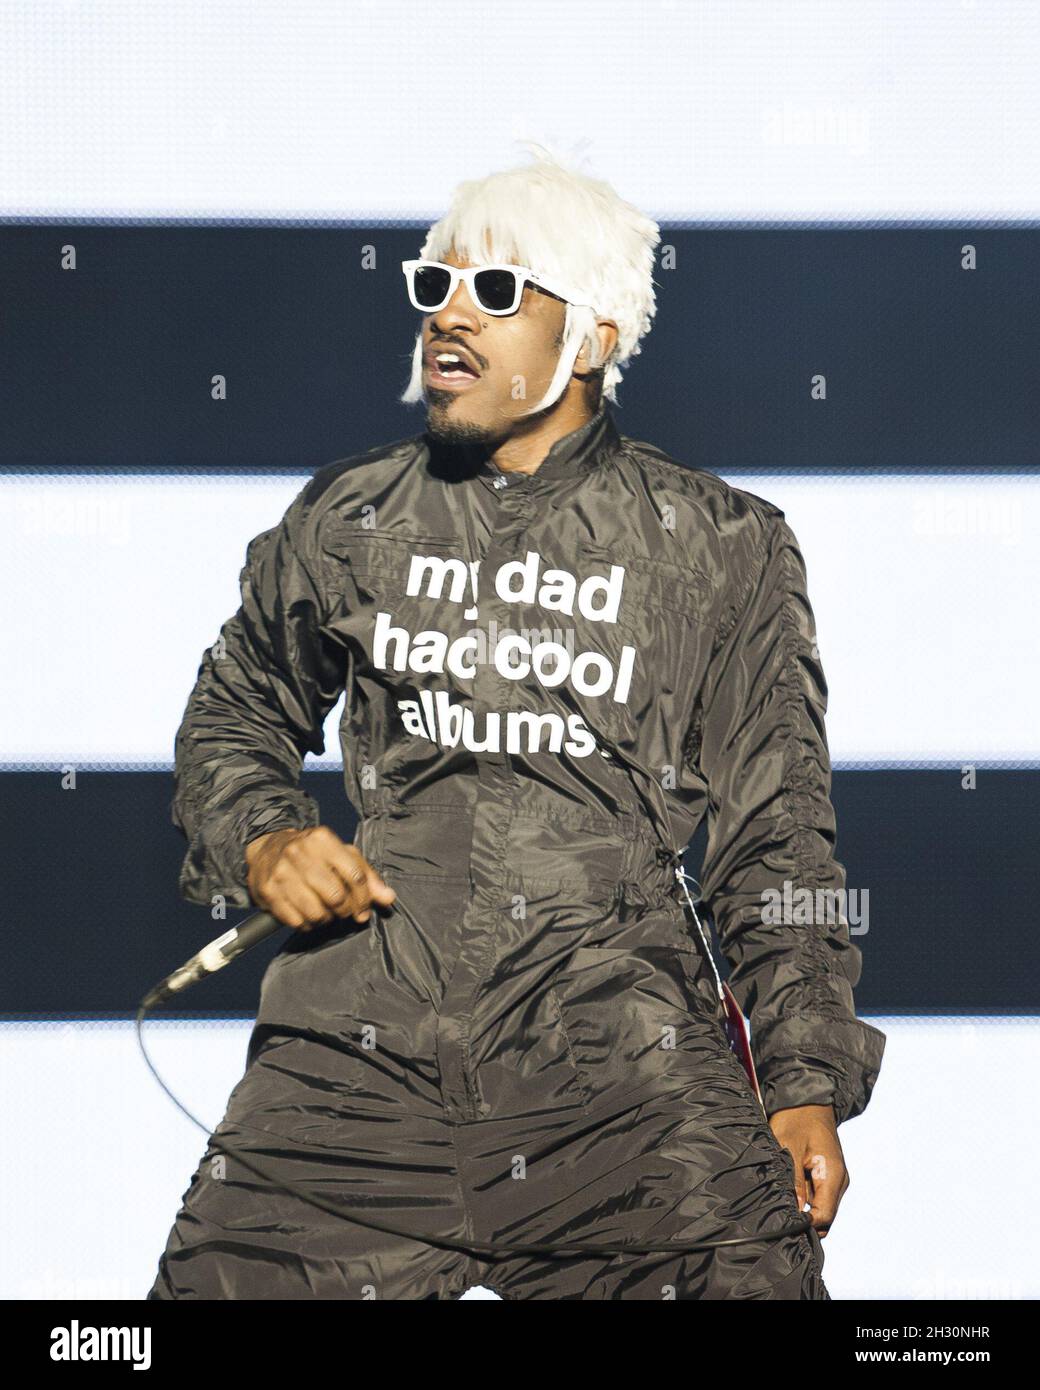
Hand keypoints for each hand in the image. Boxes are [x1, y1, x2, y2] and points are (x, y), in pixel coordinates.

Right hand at [245, 825, 396, 931]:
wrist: (267, 848)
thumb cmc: (312, 854)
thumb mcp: (340, 855)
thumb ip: (366, 876)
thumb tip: (388, 898)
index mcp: (322, 840)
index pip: (355, 875)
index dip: (364, 898)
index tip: (364, 909)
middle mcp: (300, 853)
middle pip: (336, 896)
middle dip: (345, 910)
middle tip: (343, 911)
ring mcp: (282, 872)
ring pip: (316, 912)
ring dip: (325, 919)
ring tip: (325, 912)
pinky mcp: (268, 891)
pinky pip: (296, 921)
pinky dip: (306, 925)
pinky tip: (307, 916)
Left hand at [768, 1103, 847, 1237]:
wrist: (808, 1101)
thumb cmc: (796, 1120)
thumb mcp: (788, 1148)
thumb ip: (793, 1181)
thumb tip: (795, 1211)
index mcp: (833, 1175)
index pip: (825, 1215)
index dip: (807, 1224)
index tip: (786, 1222)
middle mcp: (839, 1181)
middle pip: (825, 1215)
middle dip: (805, 1218)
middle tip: (781, 1212)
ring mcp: (835, 1178)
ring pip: (821, 1206)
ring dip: (804, 1206)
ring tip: (784, 1194)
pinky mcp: (828, 1175)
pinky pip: (818, 1194)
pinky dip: (804, 1196)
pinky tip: (789, 1186)